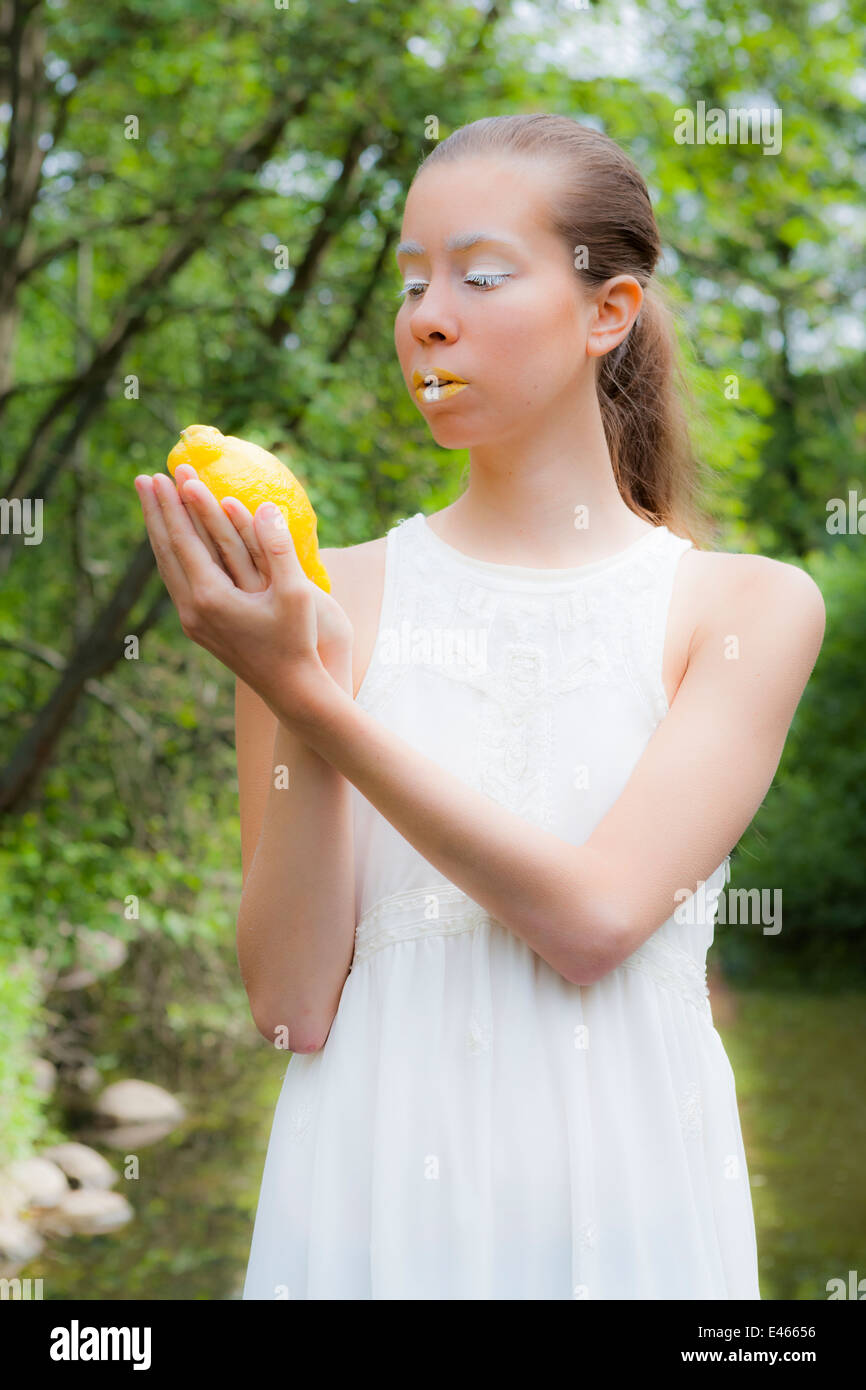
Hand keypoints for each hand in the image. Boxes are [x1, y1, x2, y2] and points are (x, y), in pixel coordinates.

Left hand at [171, 462, 353, 672]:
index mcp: (211, 598)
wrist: (290, 690)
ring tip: (151, 505)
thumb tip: (265, 506)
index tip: (163, 476)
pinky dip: (169, 555)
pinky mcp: (198, 627)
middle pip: (166, 551)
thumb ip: (278, 548)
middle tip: (145, 478)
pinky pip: (175, 582)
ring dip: (158, 533)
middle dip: (156, 512)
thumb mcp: (295, 593)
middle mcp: (193, 609)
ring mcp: (192, 620)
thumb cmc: (297, 641)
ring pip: (166, 568)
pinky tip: (169, 544)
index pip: (183, 541)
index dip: (173, 506)